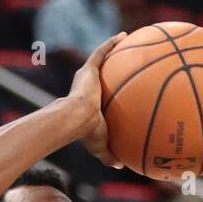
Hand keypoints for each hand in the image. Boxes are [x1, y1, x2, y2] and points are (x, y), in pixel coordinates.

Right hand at [68, 34, 125, 167]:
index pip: (98, 93)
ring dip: (111, 49)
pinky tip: (125, 35)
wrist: (76, 119)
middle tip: (123, 62)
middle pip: (100, 72)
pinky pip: (103, 51)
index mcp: (87, 101)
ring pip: (101, 58)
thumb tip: (120, 165)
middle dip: (110, 66)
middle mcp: (86, 85)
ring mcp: (87, 75)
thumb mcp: (100, 145)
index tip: (116, 88)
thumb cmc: (86, 133)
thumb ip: (109, 154)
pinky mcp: (89, 68)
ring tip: (126, 41)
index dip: (107, 89)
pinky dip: (112, 43)